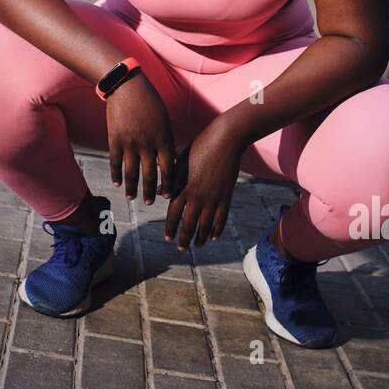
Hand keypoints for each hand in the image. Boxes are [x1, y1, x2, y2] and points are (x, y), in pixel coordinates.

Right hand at [104, 74, 176, 204]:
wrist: (127, 87)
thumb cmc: (149, 101)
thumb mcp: (164, 119)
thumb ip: (167, 139)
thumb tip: (169, 158)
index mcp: (163, 139)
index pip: (169, 168)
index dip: (168, 184)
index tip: (167, 195)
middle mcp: (148, 144)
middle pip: (150, 175)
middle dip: (150, 192)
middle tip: (149, 203)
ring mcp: (130, 143)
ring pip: (131, 173)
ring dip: (132, 188)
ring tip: (132, 198)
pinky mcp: (115, 139)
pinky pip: (115, 162)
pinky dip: (116, 174)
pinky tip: (116, 183)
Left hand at [165, 120, 244, 250]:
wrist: (225, 140)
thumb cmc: (200, 146)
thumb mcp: (180, 160)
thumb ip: (172, 179)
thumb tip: (162, 193)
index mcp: (183, 187)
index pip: (174, 213)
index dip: (171, 227)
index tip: (168, 238)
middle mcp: (197, 195)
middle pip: (189, 223)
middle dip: (184, 238)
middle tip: (181, 248)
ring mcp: (213, 197)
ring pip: (205, 224)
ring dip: (200, 237)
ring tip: (197, 246)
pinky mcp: (226, 196)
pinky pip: (221, 218)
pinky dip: (217, 229)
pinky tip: (214, 236)